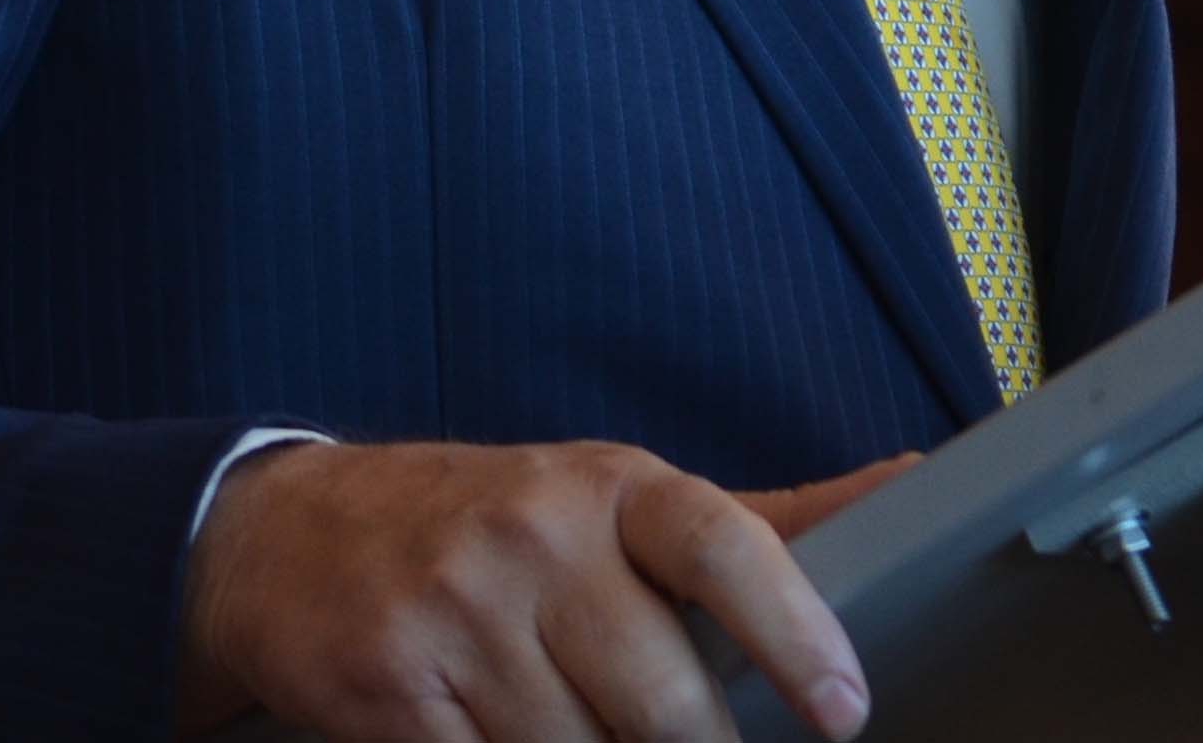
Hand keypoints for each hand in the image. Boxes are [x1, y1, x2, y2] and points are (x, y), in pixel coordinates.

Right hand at [178, 439, 915, 740]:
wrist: (284, 535)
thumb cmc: (492, 524)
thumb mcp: (619, 499)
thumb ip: (764, 519)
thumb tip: (917, 485)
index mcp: (609, 486)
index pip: (720, 543)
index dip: (793, 629)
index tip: (844, 710)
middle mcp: (533, 539)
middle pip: (660, 698)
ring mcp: (455, 618)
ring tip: (587, 736)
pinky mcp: (387, 695)